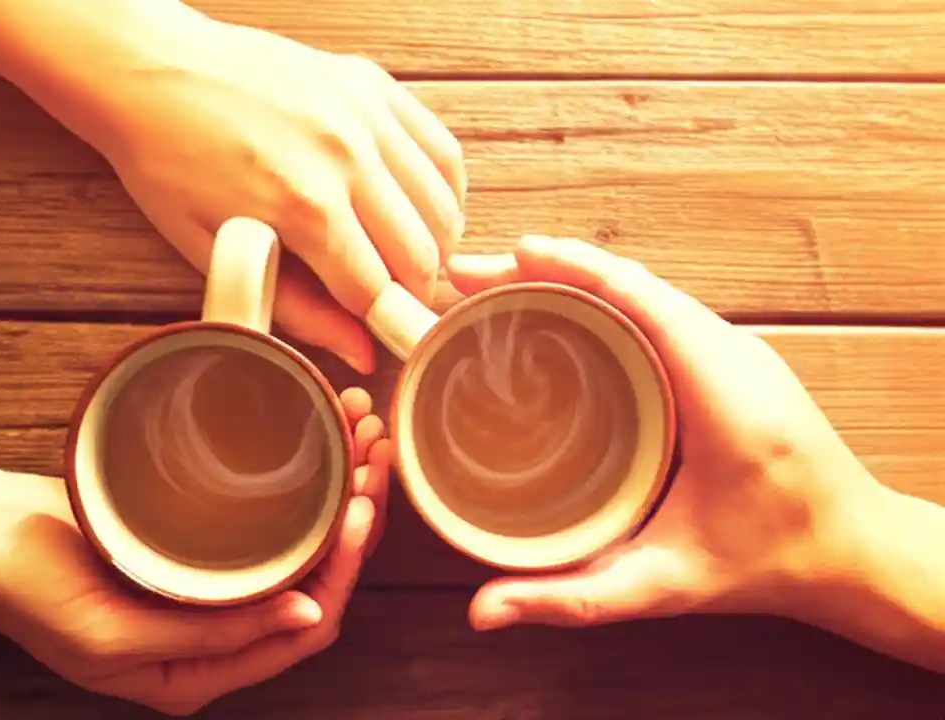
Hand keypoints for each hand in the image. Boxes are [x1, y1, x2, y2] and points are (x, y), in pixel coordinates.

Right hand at [0, 388, 389, 715]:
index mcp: (201, 671)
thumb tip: (308, 615)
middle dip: (355, 516)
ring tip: (360, 427)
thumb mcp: (110, 634)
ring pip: (301, 542)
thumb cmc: (26, 590)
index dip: (343, 571)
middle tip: (373, 450)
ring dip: (337, 487)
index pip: (305, 629)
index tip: (358, 506)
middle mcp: (217, 631)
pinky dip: (301, 477)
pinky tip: (321, 433)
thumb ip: (208, 635)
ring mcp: (209, 584)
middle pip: (316, 579)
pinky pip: (267, 516)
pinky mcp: (196, 541)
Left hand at [26, 3, 464, 373]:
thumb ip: (297, 309)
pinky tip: (425, 211)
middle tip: (398, 308)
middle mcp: (345, 156)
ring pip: (444, 203)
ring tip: (412, 265)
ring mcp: (364, 113)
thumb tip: (360, 351)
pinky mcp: (372, 84)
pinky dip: (445, 190)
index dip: (385, 327)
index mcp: (302, 205)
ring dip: (439, 246)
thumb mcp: (215, 252)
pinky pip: (441, 148)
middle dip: (415, 294)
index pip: (377, 290)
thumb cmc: (169, 163)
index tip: (385, 340)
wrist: (150, 73)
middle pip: (422, 252)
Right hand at [447, 237, 883, 630]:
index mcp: (724, 398)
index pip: (643, 302)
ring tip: (498, 282)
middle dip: (547, 267)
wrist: (853, 551)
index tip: (509, 257)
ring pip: (645, 289)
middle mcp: (736, 356)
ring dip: (573, 275)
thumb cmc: (769, 562)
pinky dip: (601, 293)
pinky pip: (659, 305)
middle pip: (632, 283)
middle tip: (469, 276)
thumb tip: (483, 612)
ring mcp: (737, 348)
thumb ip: (574, 600)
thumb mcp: (665, 585)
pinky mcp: (731, 354)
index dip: (573, 269)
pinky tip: (558, 306)